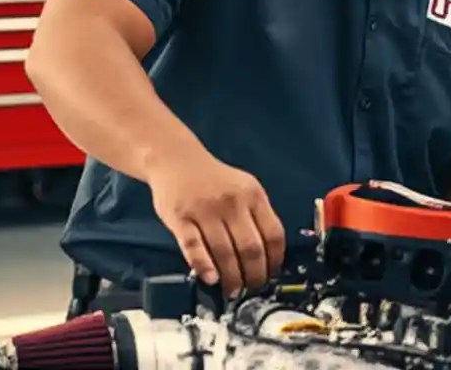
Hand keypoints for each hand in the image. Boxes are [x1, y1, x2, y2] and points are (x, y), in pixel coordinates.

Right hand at [147, 149, 285, 296]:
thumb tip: (268, 255)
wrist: (176, 160)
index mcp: (253, 195)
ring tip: (232, 291)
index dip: (275, 261)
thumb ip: (256, 215)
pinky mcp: (180, 218)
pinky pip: (194, 247)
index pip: (273, 234)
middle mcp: (232, 202)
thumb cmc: (213, 180)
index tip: (271, 275)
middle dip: (254, 275)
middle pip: (250, 248)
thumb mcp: (244, 188)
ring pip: (224, 252)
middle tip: (251, 289)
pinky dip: (204, 266)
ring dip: (231, 278)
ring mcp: (205, 210)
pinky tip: (210, 279)